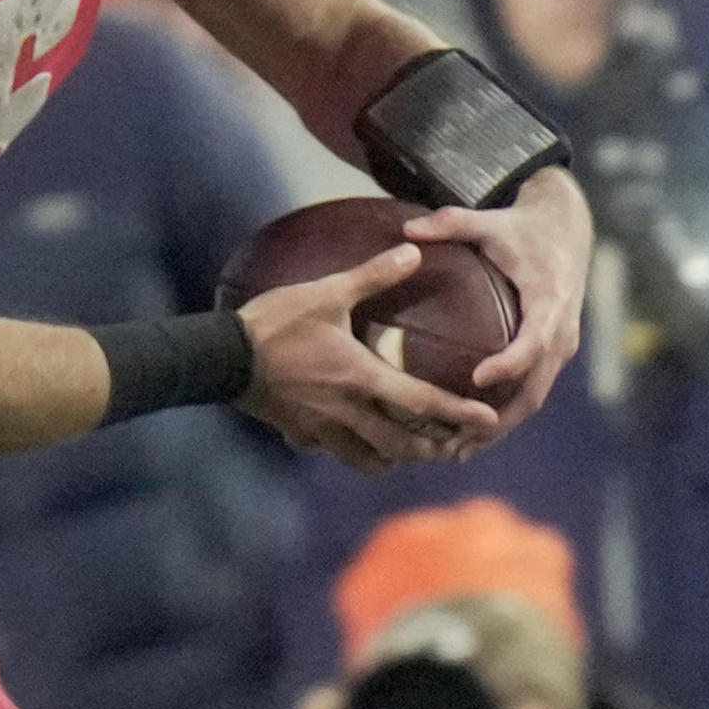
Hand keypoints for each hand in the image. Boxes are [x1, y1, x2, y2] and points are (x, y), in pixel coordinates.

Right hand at [237, 242, 504, 472]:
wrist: (219, 357)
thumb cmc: (274, 323)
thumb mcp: (326, 293)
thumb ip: (374, 275)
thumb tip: (414, 250)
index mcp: (361, 378)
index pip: (422, 403)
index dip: (459, 413)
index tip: (489, 419)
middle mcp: (346, 411)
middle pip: (401, 444)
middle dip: (433, 449)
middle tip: (456, 446)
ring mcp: (320, 427)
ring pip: (367, 458)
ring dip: (394, 457)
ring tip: (408, 452)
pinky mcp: (297, 431)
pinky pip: (330, 450)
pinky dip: (348, 451)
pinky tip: (350, 441)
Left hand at [408, 167, 589, 431]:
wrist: (566, 229)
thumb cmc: (520, 226)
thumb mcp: (489, 220)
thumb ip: (451, 222)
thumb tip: (406, 228)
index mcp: (550, 298)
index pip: (535, 338)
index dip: (510, 362)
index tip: (478, 379)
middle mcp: (561, 330)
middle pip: (535, 385)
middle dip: (499, 418)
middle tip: (455, 441)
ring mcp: (559, 346)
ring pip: (533, 398)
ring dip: (498, 428)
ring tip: (453, 452)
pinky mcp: (551, 354)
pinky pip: (528, 392)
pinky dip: (501, 416)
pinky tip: (462, 435)